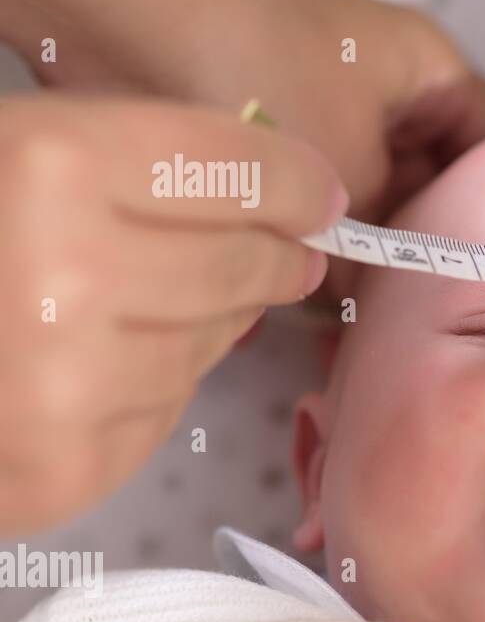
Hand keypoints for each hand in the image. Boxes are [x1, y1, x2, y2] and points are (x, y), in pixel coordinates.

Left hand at [0, 0, 484, 295]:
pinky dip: (311, 248)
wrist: (124, 16)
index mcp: (430, 73)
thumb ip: (370, 248)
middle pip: (433, 185)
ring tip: (370, 322)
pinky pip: (311, 207)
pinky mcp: (271, 140)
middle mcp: (386, 93)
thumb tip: (366, 308)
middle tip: (429, 318)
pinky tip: (310, 303)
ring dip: (364, 258)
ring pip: (368, 205)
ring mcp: (328, 114)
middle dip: (425, 252)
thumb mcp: (342, 170)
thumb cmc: (261, 68)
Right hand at [0, 93, 345, 531]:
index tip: (318, 194)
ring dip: (211, 322)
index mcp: (53, 167)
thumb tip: (294, 199)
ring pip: (215, 341)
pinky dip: (153, 384)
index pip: (234, 167)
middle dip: (278, 255)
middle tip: (295, 255)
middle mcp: (68, 276)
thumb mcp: (22, 153)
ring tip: (156, 306)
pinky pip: (167, 409)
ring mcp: (71, 384)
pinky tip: (98, 366)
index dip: (292, 180)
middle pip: (243, 261)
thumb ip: (141, 163)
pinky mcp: (70, 468)